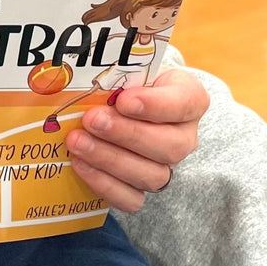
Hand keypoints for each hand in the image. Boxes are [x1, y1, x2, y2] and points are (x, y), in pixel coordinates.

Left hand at [64, 68, 207, 212]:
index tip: (125, 100)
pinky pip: (132, 199)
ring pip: (151, 175)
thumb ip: (120, 70)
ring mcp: (166, 166)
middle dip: (126, 134)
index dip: (155, 105)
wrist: (125, 101)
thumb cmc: (128, 78)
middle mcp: (184, 137)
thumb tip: (84, 73)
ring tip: (77, 142)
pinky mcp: (142, 188)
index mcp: (188, 98)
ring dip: (109, 159)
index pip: (185, 103)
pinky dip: (104, 184)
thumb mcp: (130, 65)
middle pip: (169, 146)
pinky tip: (80, 164)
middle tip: (92, 120)